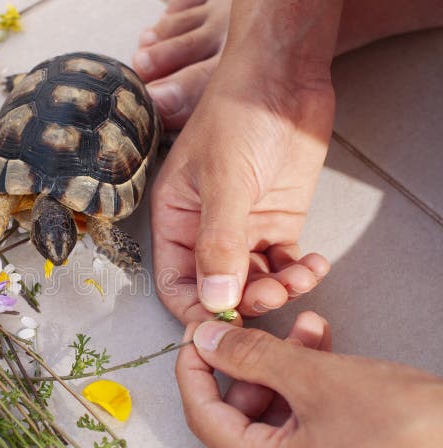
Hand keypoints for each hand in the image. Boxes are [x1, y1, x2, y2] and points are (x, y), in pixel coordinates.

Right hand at [149, 2, 338, 322]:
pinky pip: (284, 266)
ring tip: (298, 276)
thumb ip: (219, 241)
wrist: (284, 78)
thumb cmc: (238, 114)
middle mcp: (205, 231)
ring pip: (254, 283)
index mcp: (176, 220)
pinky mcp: (277, 224)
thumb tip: (215, 297)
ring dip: (278, 290)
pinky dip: (300, 274)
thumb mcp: (224, 179)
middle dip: (246, 301)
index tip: (225, 325)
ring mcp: (243, 229)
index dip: (197, 309)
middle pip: (218, 289)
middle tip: (272, 295)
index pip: (176, 282)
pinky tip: (314, 263)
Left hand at [176, 312, 442, 447]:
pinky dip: (308, 385)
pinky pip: (304, 422)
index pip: (206, 419)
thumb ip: (252, 356)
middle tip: (254, 327)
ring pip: (276, 413)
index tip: (196, 335)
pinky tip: (323, 346)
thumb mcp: (318, 377)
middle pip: (241, 417)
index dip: (195, 371)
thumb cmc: (411, 426)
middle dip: (250, 364)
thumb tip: (206, 341)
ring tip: (307, 327)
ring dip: (284, 367)